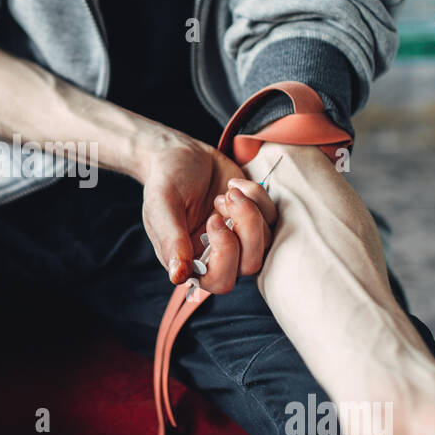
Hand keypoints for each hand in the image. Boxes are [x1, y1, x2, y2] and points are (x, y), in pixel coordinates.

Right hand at [138, 138, 274, 292]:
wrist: (181, 154)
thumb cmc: (166, 180)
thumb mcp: (162, 206)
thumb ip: (171, 240)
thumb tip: (177, 277)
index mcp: (192, 260)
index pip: (219, 281)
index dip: (225, 254)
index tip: (213, 219)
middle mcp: (218, 254)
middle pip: (249, 264)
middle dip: (246, 230)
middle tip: (224, 200)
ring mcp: (240, 237)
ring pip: (265, 242)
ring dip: (251, 212)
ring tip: (229, 191)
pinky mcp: (256, 218)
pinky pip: (273, 219)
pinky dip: (258, 197)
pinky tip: (235, 184)